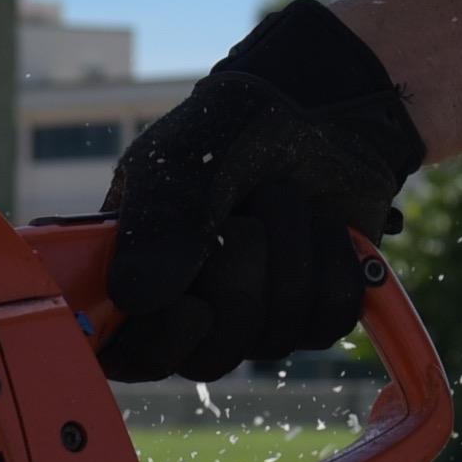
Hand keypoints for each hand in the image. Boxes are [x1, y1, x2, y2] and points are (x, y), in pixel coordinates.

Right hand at [94, 0, 425, 381]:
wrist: (326, 104)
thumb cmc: (240, 124)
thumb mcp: (187, 160)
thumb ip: (160, 224)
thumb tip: (136, 300)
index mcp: (135, 268)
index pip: (126, 352)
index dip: (157, 346)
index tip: (192, 309)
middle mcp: (190, 303)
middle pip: (209, 357)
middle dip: (241, 281)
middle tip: (246, 219)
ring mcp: (254, 313)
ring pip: (274, 340)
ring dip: (293, 257)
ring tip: (284, 200)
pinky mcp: (312, 309)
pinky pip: (328, 323)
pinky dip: (335, 266)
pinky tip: (323, 226)